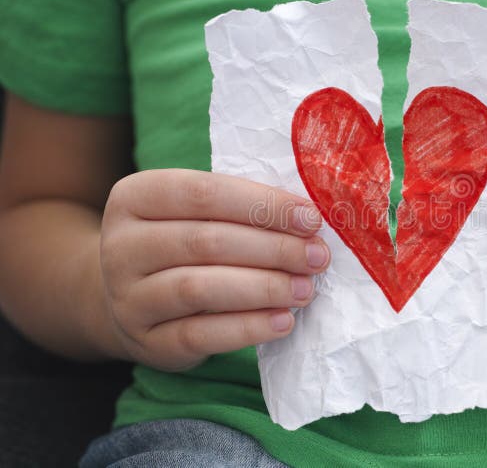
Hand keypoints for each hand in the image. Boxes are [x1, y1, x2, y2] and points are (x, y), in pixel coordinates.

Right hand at [100, 169, 327, 370]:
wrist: (131, 301)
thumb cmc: (182, 244)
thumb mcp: (197, 215)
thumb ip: (240, 207)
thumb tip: (308, 218)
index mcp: (135, 196)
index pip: (204, 193)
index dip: (264, 205)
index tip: (311, 219)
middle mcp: (121, 245)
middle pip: (206, 241)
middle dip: (273, 249)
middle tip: (317, 257)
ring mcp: (127, 296)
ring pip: (201, 288)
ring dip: (264, 287)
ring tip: (305, 289)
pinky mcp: (145, 340)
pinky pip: (200, 334)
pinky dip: (248, 327)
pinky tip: (283, 321)